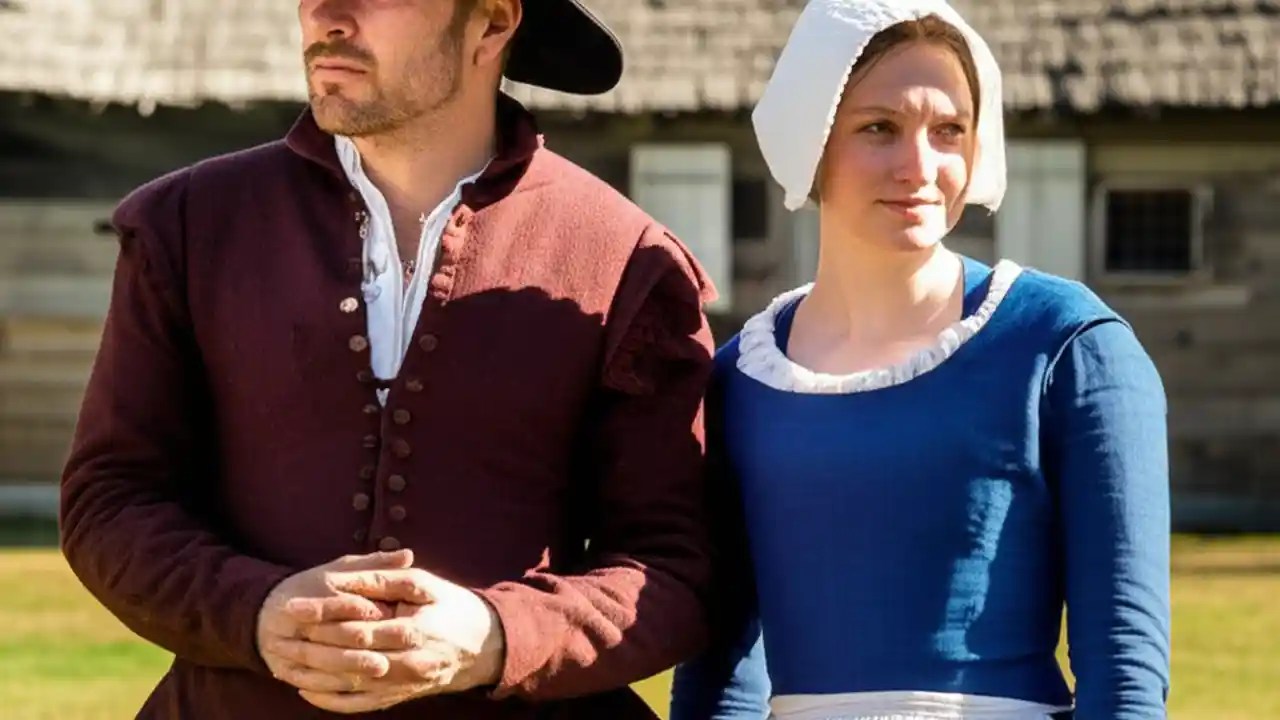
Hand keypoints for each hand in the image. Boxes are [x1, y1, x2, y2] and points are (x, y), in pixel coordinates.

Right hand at [256, 550, 415, 692]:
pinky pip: (309, 679)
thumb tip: (408, 554)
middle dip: (358, 640)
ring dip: (351, 666)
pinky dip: (333, 684)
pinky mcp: (284, 668)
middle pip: (329, 632)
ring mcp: (288, 645)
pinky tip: (358, 685)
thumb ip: (376, 564)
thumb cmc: (314, 588)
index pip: (335, 599)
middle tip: (389, 646)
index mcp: (313, 589)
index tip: (383, 612)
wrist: (265, 614)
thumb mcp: (342, 569)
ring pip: (320, 659)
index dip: (357, 607)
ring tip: (381, 669)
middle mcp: (297, 618)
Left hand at [286, 567, 506, 713]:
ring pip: (347, 684)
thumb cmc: (451, 607)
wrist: (481, 647)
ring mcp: (401, 685)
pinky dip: (329, 700)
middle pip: (347, 657)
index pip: (358, 624)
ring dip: (311, 674)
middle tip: (276, 634)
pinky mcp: (397, 699)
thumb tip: (349, 577)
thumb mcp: (424, 584)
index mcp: (415, 630)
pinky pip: (357, 705)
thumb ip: (385, 579)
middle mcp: (407, 663)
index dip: (322, 615)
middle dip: (308, 645)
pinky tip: (305, 689)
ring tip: (280, 659)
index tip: (292, 606)